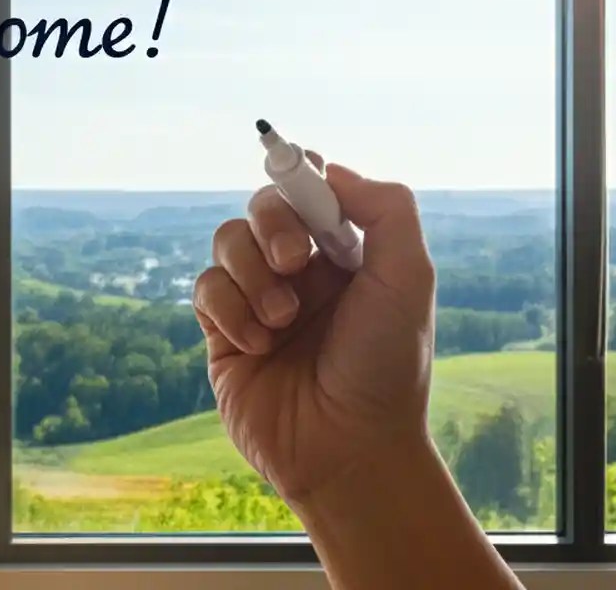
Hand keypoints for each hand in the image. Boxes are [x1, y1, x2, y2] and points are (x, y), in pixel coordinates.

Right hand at [193, 158, 436, 504]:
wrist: (348, 449)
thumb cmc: (387, 368)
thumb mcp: (408, 278)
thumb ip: (385, 208)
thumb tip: (327, 167)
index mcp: (347, 253)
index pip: (312, 187)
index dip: (299, 172)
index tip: (297, 172)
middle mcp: (301, 272)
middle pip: (263, 205)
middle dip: (273, 223)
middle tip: (296, 262)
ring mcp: (259, 300)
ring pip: (227, 242)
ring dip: (252, 275)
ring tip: (282, 321)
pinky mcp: (223, 333)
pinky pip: (206, 289)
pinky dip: (230, 310)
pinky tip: (259, 345)